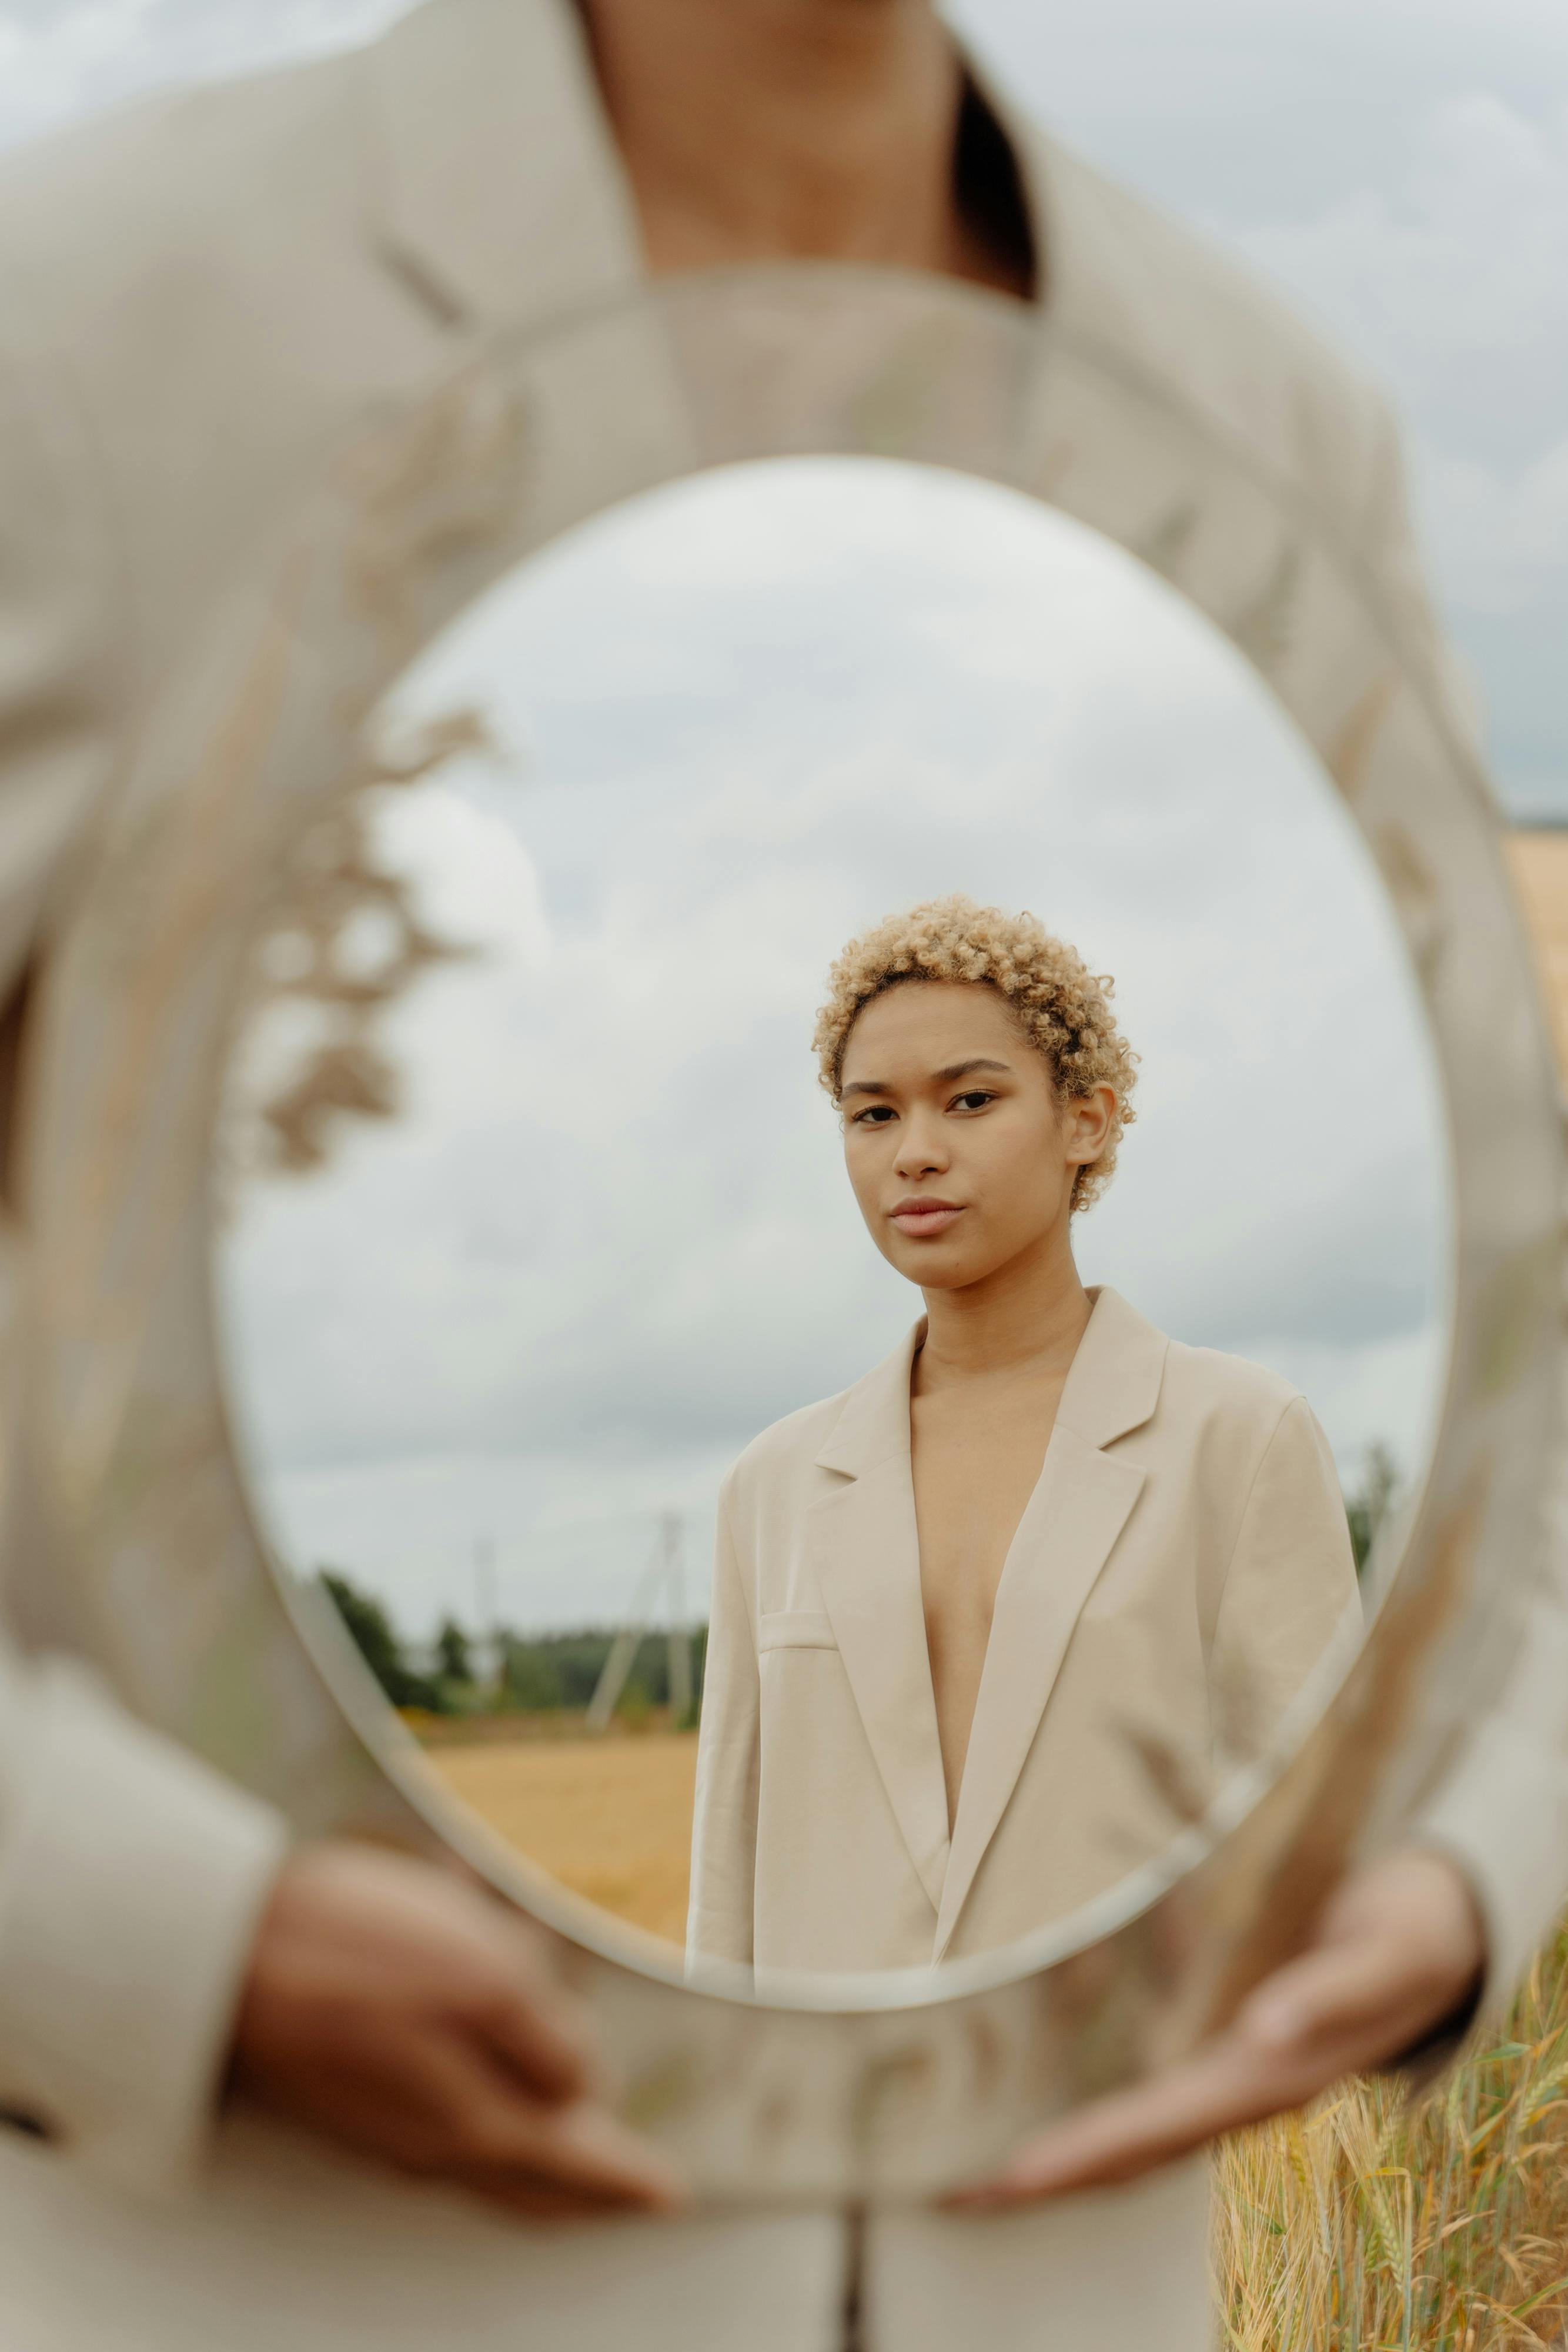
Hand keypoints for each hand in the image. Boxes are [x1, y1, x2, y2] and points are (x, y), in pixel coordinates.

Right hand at [229, 1841, 682, 2218]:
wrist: (228, 1957)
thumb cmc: (356, 1951)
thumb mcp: (485, 1977)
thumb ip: (545, 2042)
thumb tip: (578, 2091)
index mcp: (481, 2114)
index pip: (577, 2150)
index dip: (623, 2161)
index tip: (663, 2186)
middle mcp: (440, 2139)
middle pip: (537, 2180)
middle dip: (595, 2189)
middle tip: (644, 2195)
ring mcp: (395, 2128)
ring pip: (494, 2168)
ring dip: (546, 2174)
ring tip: (589, 2173)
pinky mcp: (360, 2106)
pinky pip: (450, 2146)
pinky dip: (493, 2150)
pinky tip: (501, 2133)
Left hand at [950, 1848, 1484, 2207]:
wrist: (1438, 1924)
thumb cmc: (1411, 1934)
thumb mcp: (1387, 1955)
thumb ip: (1333, 1993)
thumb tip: (1266, 2032)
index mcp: (1271, 2076)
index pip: (1159, 2127)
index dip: (1086, 2153)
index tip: (1012, 2176)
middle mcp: (1242, 2084)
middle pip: (1130, 2147)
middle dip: (1047, 2174)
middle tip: (954, 2190)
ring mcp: (1232, 2069)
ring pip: (1133, 2126)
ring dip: (1061, 2150)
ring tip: (975, 2163)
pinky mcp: (1224, 2036)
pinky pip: (1147, 2086)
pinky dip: (1093, 2105)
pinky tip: (1042, 2093)